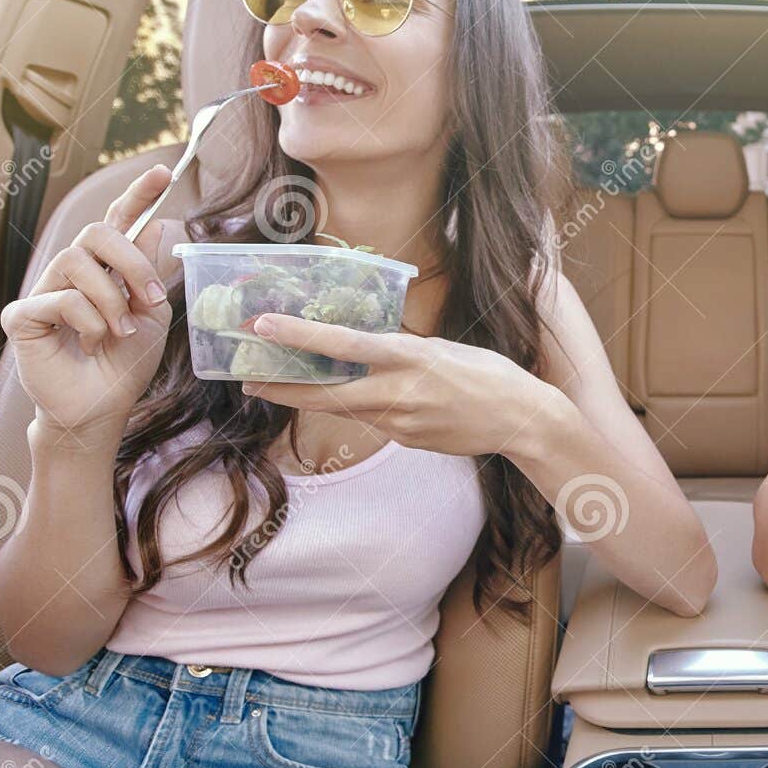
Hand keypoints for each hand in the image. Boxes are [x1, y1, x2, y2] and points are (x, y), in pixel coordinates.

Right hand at [1, 164, 176, 440]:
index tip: (164, 172)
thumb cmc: (125, 361)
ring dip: (110, 300)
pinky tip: (89, 343)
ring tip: (119, 331)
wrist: (104, 406)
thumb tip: (160, 224)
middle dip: (132, 263)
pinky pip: (60, 298)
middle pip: (97, 233)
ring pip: (78, 263)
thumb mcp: (151, 313)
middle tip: (152, 298)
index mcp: (106, 268)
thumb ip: (151, 271)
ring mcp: (45, 289)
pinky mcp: (23, 314)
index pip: (119, 221)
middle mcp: (73, 271)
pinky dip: (86, 322)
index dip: (139, 195)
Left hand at [239, 315, 554, 456]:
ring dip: (310, 398)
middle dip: (281, 386)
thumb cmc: (488, 373)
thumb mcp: (443, 347)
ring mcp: (402, 423)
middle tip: (246, 378)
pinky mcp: (407, 441)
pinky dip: (360, 407)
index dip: (299, 336)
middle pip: (326, 394)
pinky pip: (375, 420)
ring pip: (345, 409)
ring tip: (279, 385)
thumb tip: (364, 341)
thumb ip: (402, 347)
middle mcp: (401, 393)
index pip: (344, 346)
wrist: (521, 421)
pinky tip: (359, 398)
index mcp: (411, 358)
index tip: (263, 326)